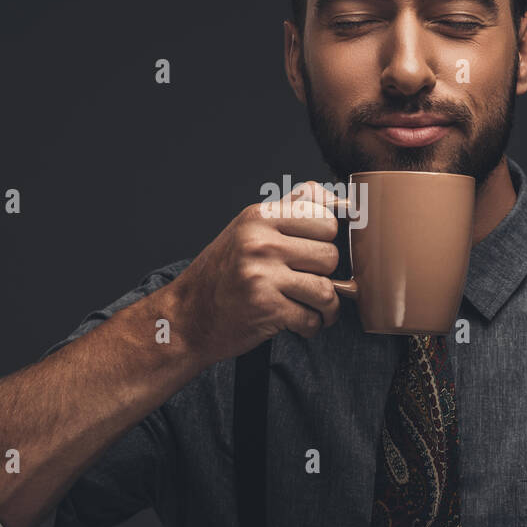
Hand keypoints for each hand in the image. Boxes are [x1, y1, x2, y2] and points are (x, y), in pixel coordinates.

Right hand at [167, 180, 343, 363]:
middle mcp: (259, 242)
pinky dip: (311, 326)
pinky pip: (312, 318)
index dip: (325, 240)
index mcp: (259, 217)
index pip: (325, 219)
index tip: (315, 254)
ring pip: (326, 289)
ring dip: (324, 306)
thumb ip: (291, 209)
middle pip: (330, 255)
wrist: (187, 316)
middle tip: (308, 283)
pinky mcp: (266, 308)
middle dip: (325, 274)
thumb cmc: (222, 273)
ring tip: (312, 307)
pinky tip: (298, 323)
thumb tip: (339, 200)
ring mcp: (262, 276)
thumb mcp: (248, 229)